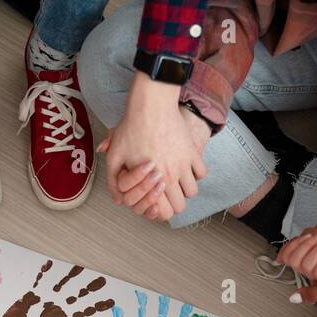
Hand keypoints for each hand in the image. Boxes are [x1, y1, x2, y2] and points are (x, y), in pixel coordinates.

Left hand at [99, 76, 206, 221]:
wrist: (151, 105)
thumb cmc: (131, 128)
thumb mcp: (115, 155)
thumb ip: (113, 181)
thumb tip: (118, 200)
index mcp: (151, 181)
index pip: (164, 212)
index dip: (159, 210)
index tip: (155, 201)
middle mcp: (171, 176)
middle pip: (180, 207)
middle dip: (172, 202)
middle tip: (165, 192)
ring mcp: (185, 164)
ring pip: (193, 192)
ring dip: (185, 188)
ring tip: (176, 179)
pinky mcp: (193, 151)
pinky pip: (202, 172)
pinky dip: (196, 173)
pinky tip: (186, 166)